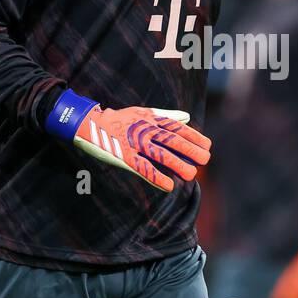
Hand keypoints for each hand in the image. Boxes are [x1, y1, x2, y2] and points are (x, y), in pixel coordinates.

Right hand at [73, 104, 211, 192]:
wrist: (89, 123)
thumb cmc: (119, 119)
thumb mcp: (143, 112)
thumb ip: (166, 115)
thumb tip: (186, 117)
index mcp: (151, 119)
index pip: (177, 128)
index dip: (194, 137)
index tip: (207, 145)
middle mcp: (145, 130)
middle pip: (172, 141)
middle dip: (190, 150)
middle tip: (205, 159)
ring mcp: (134, 143)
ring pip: (160, 155)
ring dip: (177, 164)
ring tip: (192, 175)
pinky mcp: (124, 156)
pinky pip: (143, 168)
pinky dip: (156, 177)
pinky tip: (169, 186)